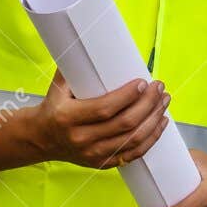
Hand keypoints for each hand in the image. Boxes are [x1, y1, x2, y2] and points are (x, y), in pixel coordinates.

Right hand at [25, 68, 168, 168]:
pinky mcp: (102, 163)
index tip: (143, 82)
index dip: (128, 97)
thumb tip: (94, 42)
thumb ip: (75, 67)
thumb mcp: (58, 86)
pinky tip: (160, 123)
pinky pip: (133, 154)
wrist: (42, 138)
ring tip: (164, 102)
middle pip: (124, 124)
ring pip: (133, 140)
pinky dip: (151, 139)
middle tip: (159, 88)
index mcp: (68, 118)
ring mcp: (92, 154)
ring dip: (154, 120)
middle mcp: (81, 139)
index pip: (105, 109)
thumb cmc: (54, 106)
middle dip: (147, 105)